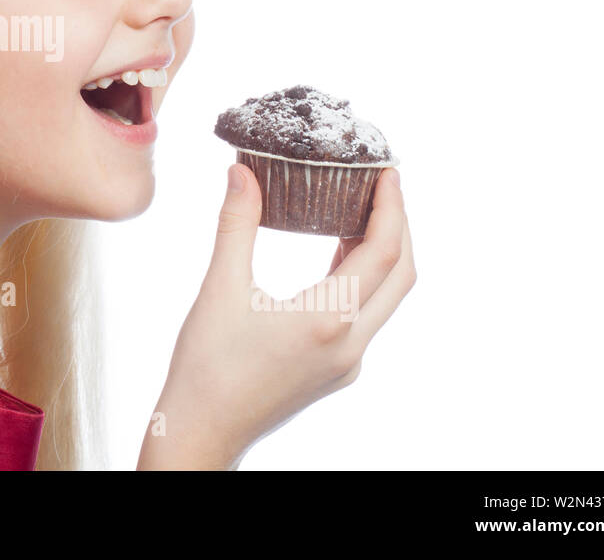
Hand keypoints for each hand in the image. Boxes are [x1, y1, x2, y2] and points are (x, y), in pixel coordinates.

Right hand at [138, 164, 414, 469]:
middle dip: (399, 226)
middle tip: (385, 186)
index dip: (392, 208)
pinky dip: (364, 278)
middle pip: (401, 275)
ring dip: (384, 253)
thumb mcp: (220, 288)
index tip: (389, 172)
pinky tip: (337, 256)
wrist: (201, 431)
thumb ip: (236, 225)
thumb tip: (241, 172)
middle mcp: (350, 344)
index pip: (383, 252)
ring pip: (387, 298)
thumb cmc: (206, 367)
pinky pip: (367, 316)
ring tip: (362, 211)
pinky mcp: (336, 371)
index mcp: (328, 320)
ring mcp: (347, 361)